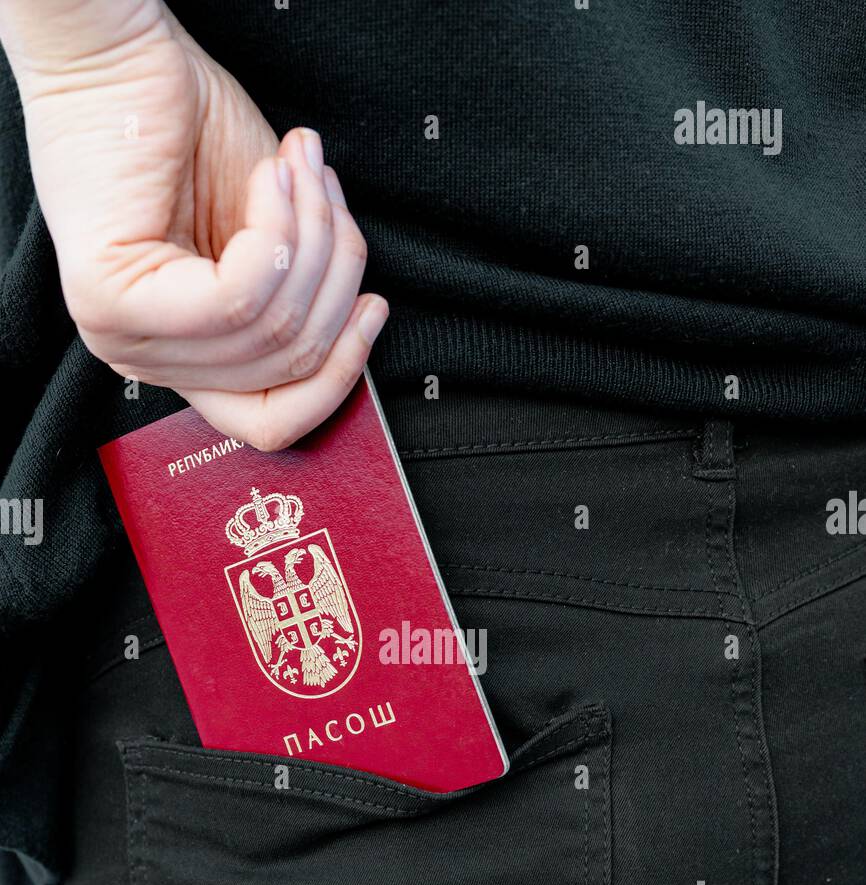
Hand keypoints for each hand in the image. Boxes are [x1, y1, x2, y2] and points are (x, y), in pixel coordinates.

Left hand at [7, 0, 387, 449]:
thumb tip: (361, 325)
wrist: (118, 52)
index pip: (272, 422)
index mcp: (181, 357)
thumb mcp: (269, 235)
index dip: (341, 373)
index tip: (373, 306)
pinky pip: (236, 300)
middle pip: (286, 369)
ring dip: (309, 238)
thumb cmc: (187, 128)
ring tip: (301, 170)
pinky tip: (270, 178)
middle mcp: (147, 359)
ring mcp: (123, 338)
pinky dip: (275, 232)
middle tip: (329, 194)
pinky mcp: (110, 301)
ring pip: (269, 332)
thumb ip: (300, 298)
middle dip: (333, 275)